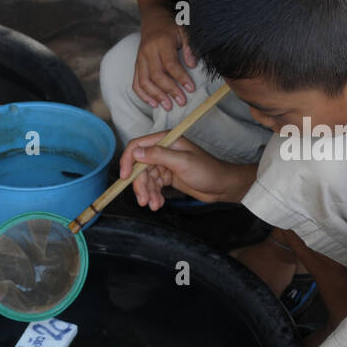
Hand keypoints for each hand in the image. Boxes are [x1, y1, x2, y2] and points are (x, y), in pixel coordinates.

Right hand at [118, 131, 249, 209]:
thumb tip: (136, 153)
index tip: (124, 177)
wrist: (222, 186)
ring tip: (154, 205)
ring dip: (147, 193)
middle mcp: (162, 150)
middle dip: (140, 185)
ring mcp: (165, 164)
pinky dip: (154, 195)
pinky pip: (153, 186)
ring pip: (146, 179)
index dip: (128, 161)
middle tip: (144, 201)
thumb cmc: (207, 171)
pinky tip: (158, 204)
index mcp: (165, 140)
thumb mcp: (182, 162)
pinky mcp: (168, 176)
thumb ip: (158, 155)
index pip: (137, 146)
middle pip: (139, 167)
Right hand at [133, 19, 196, 109]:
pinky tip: (154, 104)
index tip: (190, 89)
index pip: (170, 64)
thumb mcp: (184, 31)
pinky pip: (136, 82)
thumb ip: (189, 46)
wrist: (153, 19)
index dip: (181, 77)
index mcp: (161, 42)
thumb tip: (193, 64)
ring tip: (168, 106)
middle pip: (156, 75)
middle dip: (169, 90)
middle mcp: (148, 51)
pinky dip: (143, 95)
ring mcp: (140, 59)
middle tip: (181, 102)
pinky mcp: (136, 65)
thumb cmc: (171, 27)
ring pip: (144, 81)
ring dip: (156, 96)